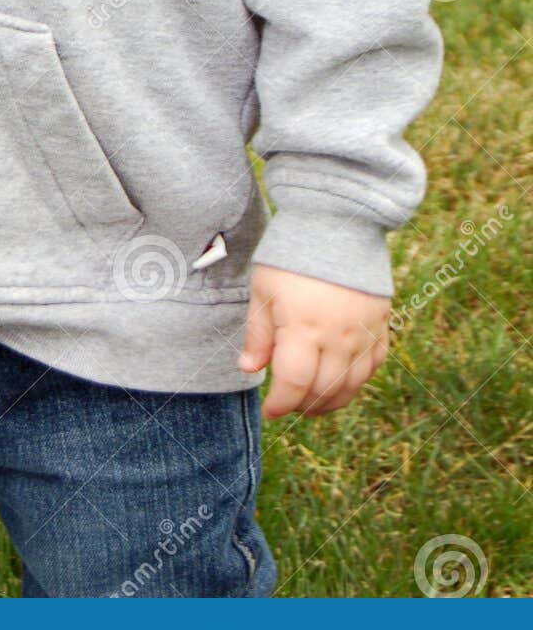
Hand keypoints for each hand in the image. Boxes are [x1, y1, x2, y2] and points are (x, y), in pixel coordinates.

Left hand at [237, 262, 389, 418]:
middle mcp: (339, 336)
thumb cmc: (292, 254)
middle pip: (323, 392)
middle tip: (287, 403)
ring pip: (352, 386)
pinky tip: (339, 381)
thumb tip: (249, 370)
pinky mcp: (381, 324)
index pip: (294, 385)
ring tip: (310, 401)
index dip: (280, 405)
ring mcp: (364, 332)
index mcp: (304, 327)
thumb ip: (258, 335)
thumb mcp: (262, 290)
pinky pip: (373, 367)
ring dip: (329, 401)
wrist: (337, 220)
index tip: (269, 410)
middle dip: (301, 406)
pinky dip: (355, 382)